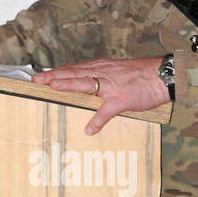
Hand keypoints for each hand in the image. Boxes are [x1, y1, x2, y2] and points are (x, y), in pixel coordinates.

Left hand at [33, 57, 169, 135]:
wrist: (161, 75)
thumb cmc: (139, 74)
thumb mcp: (116, 70)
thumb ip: (99, 76)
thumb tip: (84, 82)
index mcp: (100, 67)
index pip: (73, 68)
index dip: (56, 72)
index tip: (39, 75)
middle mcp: (102, 73)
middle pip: (73, 72)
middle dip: (54, 76)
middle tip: (36, 79)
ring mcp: (111, 86)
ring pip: (85, 83)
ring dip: (68, 84)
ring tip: (53, 87)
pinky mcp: (121, 100)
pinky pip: (106, 112)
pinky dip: (97, 120)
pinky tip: (89, 129)